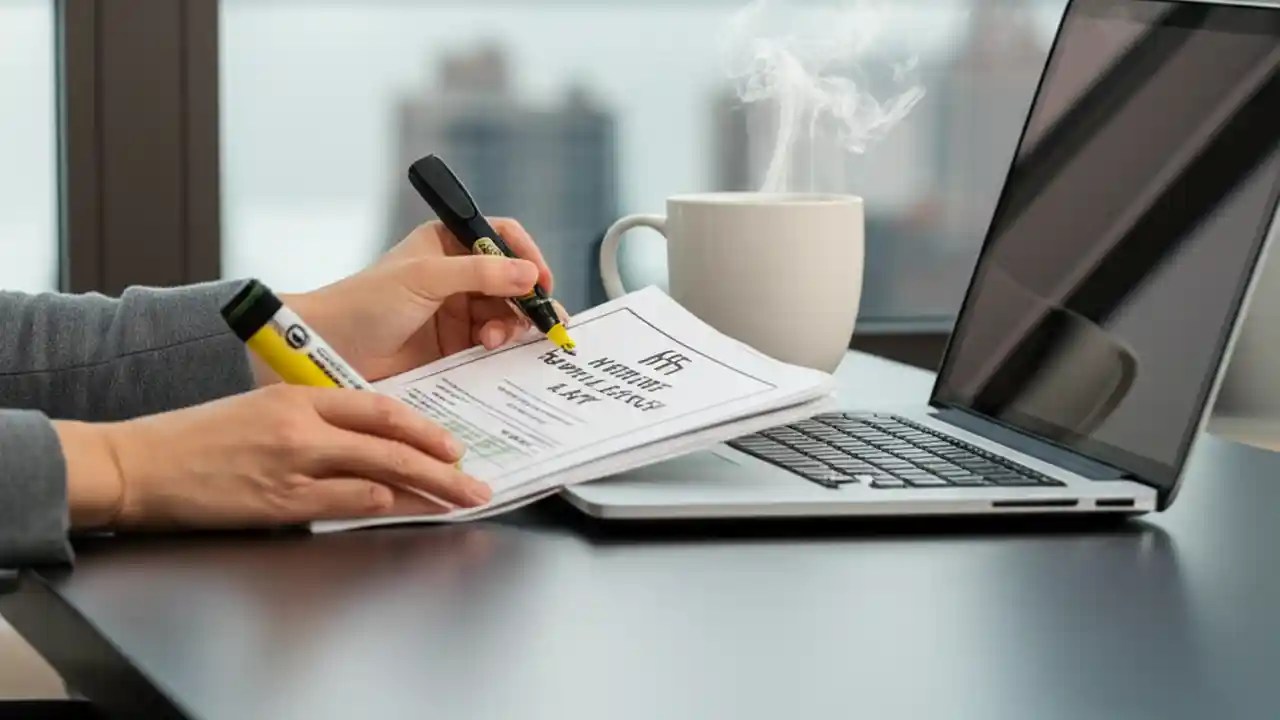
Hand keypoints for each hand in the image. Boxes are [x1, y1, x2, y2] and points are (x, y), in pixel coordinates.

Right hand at [57, 385, 491, 529]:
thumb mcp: (262, 411)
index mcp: (300, 398)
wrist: (139, 463)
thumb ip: (314, 423)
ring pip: (380, 475)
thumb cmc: (197, 440)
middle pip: (392, 443)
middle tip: (475, 483)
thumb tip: (364, 446)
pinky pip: (348, 503)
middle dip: (442, 465)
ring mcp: (294, 465)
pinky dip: (383, 506)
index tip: (452, 446)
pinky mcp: (280, 502)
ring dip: (425, 492)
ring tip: (457, 503)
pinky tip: (408, 511)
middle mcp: (303, 427)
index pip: (381, 408)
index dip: (424, 428)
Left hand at [281, 218, 561, 383]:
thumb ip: (480, 273)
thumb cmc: (365, 303)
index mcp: (446, 245)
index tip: (542, 281)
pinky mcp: (453, 349)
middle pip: (512, 281)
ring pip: (506, 315)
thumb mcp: (424, 278)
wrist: (328, 351)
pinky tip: (493, 353)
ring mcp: (456, 314)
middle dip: (527, 300)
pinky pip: (491, 347)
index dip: (527, 255)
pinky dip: (501, 350)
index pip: (502, 238)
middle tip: (540, 322)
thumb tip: (531, 275)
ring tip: (496, 340)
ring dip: (512, 326)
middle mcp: (456, 276)